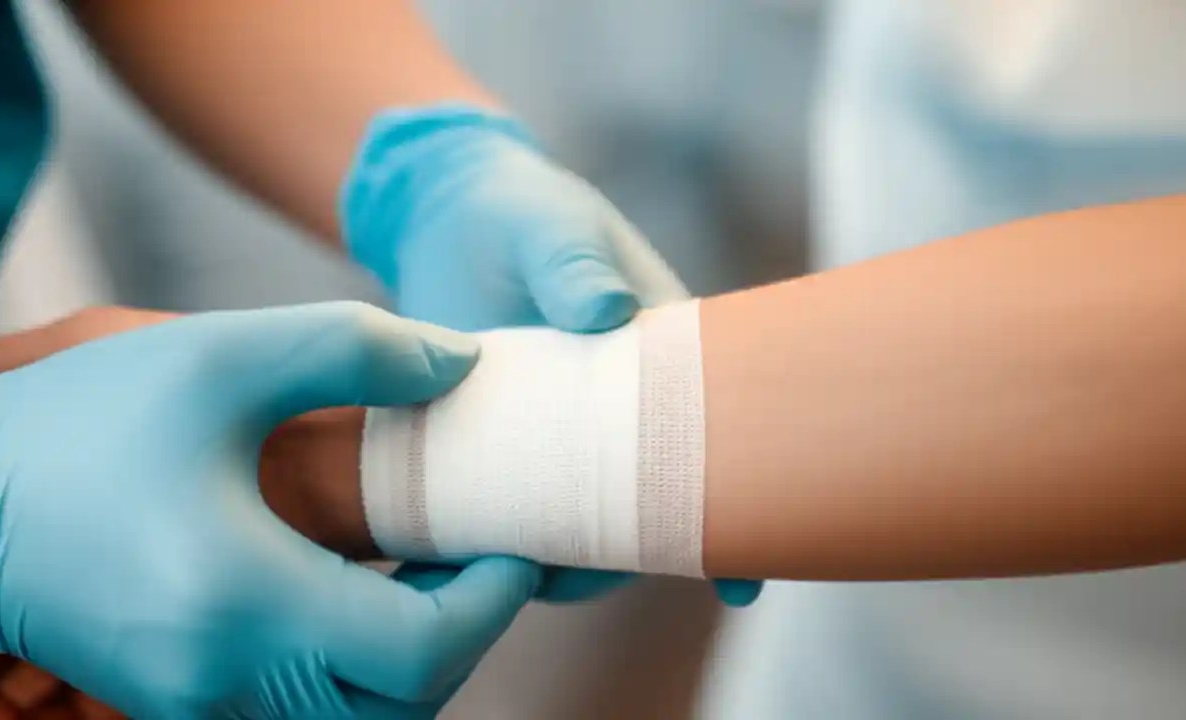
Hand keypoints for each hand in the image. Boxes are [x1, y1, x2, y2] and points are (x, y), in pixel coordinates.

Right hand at [0, 302, 539, 717]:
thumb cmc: (77, 426)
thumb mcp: (219, 357)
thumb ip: (355, 351)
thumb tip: (460, 366)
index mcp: (246, 602)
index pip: (423, 651)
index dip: (491, 602)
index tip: (512, 545)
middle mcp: (224, 680)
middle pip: (401, 706)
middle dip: (463, 638)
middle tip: (479, 560)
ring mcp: (195, 705)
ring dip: (411, 660)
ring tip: (427, 575)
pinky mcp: (174, 703)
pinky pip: (297, 712)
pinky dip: (351, 672)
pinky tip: (354, 592)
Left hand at [343, 104, 760, 605]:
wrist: (442, 218)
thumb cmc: (520, 213)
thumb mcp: (551, 227)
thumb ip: (575, 263)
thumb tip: (607, 312)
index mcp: (660, 364)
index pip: (708, 444)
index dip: (726, 514)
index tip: (743, 584)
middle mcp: (616, 415)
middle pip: (644, 505)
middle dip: (635, 551)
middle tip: (597, 570)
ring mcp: (554, 438)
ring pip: (576, 524)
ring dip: (561, 555)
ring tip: (524, 569)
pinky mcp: (494, 447)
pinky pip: (509, 510)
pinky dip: (498, 537)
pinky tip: (470, 553)